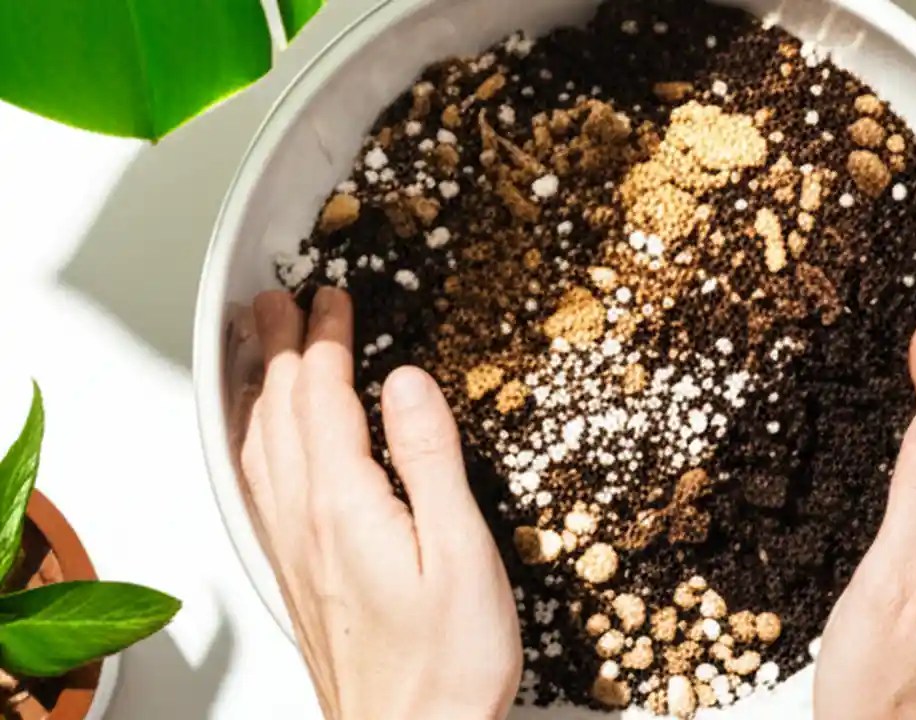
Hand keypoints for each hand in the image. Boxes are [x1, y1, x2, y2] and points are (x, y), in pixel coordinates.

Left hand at [239, 288, 520, 719]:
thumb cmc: (446, 662)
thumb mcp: (461, 551)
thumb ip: (430, 460)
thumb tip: (407, 384)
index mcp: (344, 505)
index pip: (321, 398)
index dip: (325, 340)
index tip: (331, 297)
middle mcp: (305, 522)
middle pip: (279, 413)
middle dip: (278, 347)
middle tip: (278, 300)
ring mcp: (293, 550)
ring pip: (259, 447)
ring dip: (260, 388)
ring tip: (259, 350)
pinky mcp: (298, 574)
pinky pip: (260, 486)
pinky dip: (255, 441)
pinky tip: (261, 442)